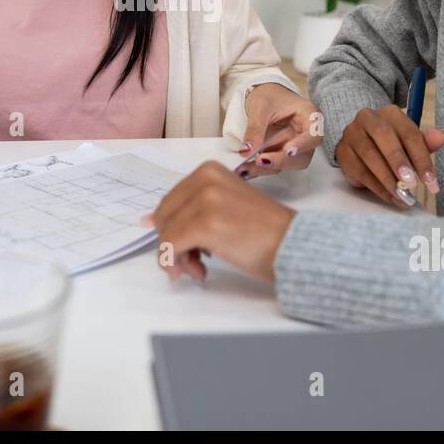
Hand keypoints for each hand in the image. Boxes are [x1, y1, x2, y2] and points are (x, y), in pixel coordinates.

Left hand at [141, 160, 295, 282]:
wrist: (295, 246)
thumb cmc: (266, 233)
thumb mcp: (224, 209)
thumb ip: (190, 209)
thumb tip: (148, 220)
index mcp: (209, 170)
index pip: (170, 202)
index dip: (175, 229)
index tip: (191, 247)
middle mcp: (205, 178)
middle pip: (164, 216)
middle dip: (173, 244)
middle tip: (194, 263)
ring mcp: (205, 199)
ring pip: (166, 233)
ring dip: (178, 258)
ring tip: (199, 269)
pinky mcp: (205, 223)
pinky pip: (171, 246)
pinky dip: (177, 263)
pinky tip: (200, 272)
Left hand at [236, 83, 323, 177]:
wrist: (263, 97)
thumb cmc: (269, 96)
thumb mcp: (260, 107)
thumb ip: (255, 128)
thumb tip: (247, 151)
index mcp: (310, 116)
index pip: (314, 135)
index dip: (303, 145)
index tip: (288, 150)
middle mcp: (305, 135)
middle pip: (303, 156)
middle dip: (281, 160)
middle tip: (260, 160)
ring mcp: (295, 147)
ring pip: (288, 165)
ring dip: (268, 168)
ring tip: (245, 167)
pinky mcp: (282, 155)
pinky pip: (274, 166)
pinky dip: (260, 169)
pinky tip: (245, 169)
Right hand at [335, 104, 443, 208]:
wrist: (361, 143)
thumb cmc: (391, 143)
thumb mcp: (411, 141)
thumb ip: (427, 140)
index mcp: (390, 113)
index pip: (409, 133)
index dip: (422, 158)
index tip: (432, 182)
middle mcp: (368, 118)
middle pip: (385, 137)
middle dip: (399, 162)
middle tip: (412, 185)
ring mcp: (352, 134)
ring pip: (370, 156)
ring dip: (388, 179)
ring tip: (402, 197)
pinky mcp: (342, 152)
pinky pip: (359, 171)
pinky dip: (377, 187)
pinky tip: (390, 197)